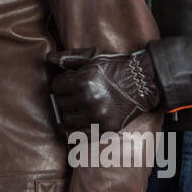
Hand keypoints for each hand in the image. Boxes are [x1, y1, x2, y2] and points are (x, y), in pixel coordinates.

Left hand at [45, 47, 161, 132]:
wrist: (144, 82)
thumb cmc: (116, 66)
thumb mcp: (93, 55)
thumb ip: (68, 57)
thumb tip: (47, 58)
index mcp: (83, 81)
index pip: (56, 87)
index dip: (60, 83)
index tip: (67, 83)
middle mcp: (89, 100)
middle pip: (61, 103)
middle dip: (64, 97)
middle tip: (71, 94)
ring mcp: (97, 117)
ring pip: (67, 119)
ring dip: (68, 113)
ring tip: (75, 106)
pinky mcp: (105, 129)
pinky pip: (79, 136)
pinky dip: (71, 132)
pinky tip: (69, 126)